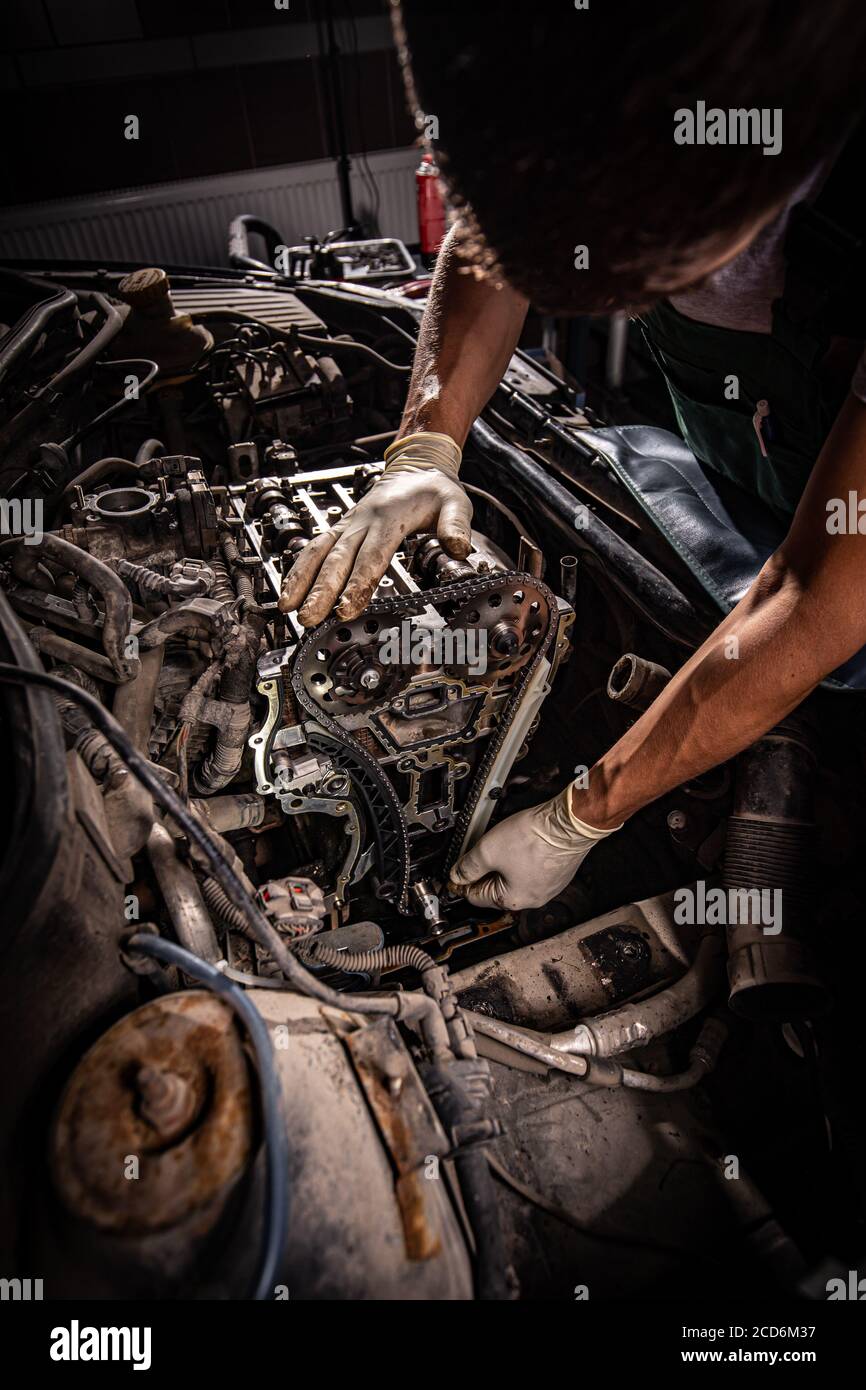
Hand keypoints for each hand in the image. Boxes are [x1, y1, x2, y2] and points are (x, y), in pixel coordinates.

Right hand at [278, 432, 471, 625]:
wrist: (416, 467)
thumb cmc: (433, 489)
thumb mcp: (456, 502)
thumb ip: (456, 525)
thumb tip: (459, 548)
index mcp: (390, 518)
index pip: (372, 556)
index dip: (358, 583)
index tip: (347, 607)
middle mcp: (363, 521)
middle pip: (338, 559)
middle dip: (322, 590)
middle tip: (310, 617)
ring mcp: (348, 524)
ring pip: (319, 552)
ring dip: (302, 580)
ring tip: (288, 607)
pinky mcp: (341, 528)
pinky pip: (315, 547)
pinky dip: (299, 568)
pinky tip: (289, 589)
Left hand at [447, 785, 619, 910]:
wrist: (569, 823)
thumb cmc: (536, 838)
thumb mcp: (488, 850)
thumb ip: (468, 866)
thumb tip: (457, 876)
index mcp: (514, 900)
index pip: (476, 897)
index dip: (463, 882)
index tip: (457, 873)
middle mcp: (534, 898)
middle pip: (496, 889)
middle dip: (485, 872)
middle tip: (479, 853)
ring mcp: (548, 886)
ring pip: (514, 878)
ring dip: (504, 864)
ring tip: (501, 844)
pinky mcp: (557, 871)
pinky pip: (531, 869)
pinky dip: (522, 859)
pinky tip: (520, 844)